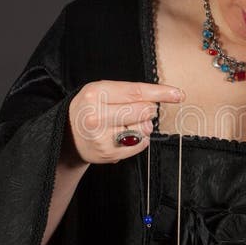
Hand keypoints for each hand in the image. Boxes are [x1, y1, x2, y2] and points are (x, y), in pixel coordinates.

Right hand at [67, 80, 184, 164]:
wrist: (67, 136)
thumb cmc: (89, 109)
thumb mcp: (100, 91)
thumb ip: (127, 92)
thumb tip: (161, 98)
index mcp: (95, 94)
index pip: (136, 92)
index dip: (160, 92)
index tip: (178, 94)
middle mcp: (96, 116)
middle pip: (143, 110)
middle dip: (148, 109)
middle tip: (139, 110)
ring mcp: (102, 137)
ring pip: (144, 128)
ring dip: (144, 125)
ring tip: (127, 124)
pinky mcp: (108, 153)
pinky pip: (140, 144)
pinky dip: (140, 139)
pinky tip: (126, 135)